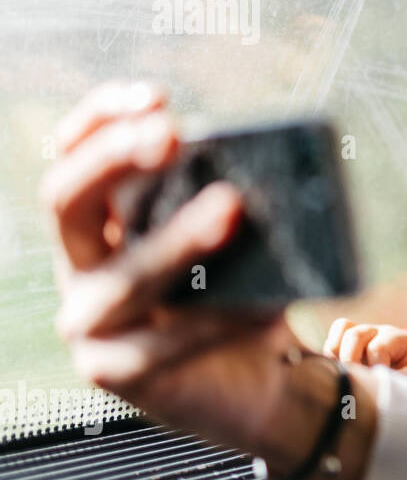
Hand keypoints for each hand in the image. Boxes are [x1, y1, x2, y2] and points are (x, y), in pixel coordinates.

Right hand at [39, 81, 377, 479]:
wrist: (261, 382)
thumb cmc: (245, 296)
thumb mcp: (239, 237)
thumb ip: (231, 200)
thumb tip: (267, 158)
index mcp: (102, 218)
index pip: (75, 153)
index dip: (101, 117)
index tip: (154, 96)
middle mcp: (82, 263)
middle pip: (66, 200)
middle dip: (114, 159)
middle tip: (171, 132)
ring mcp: (89, 320)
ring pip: (125, 274)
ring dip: (179, 238)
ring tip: (230, 208)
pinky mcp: (114, 372)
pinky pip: (164, 342)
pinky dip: (218, 320)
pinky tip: (260, 306)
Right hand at [324, 319, 406, 384]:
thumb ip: (404, 378)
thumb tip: (381, 385)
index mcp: (396, 338)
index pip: (377, 347)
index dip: (375, 366)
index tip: (379, 382)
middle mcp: (375, 331)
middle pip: (354, 335)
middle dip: (351, 360)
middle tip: (357, 381)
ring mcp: (358, 335)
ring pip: (337, 337)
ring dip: (338, 360)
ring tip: (348, 378)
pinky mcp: (346, 343)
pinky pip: (330, 343)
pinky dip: (329, 358)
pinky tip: (340, 375)